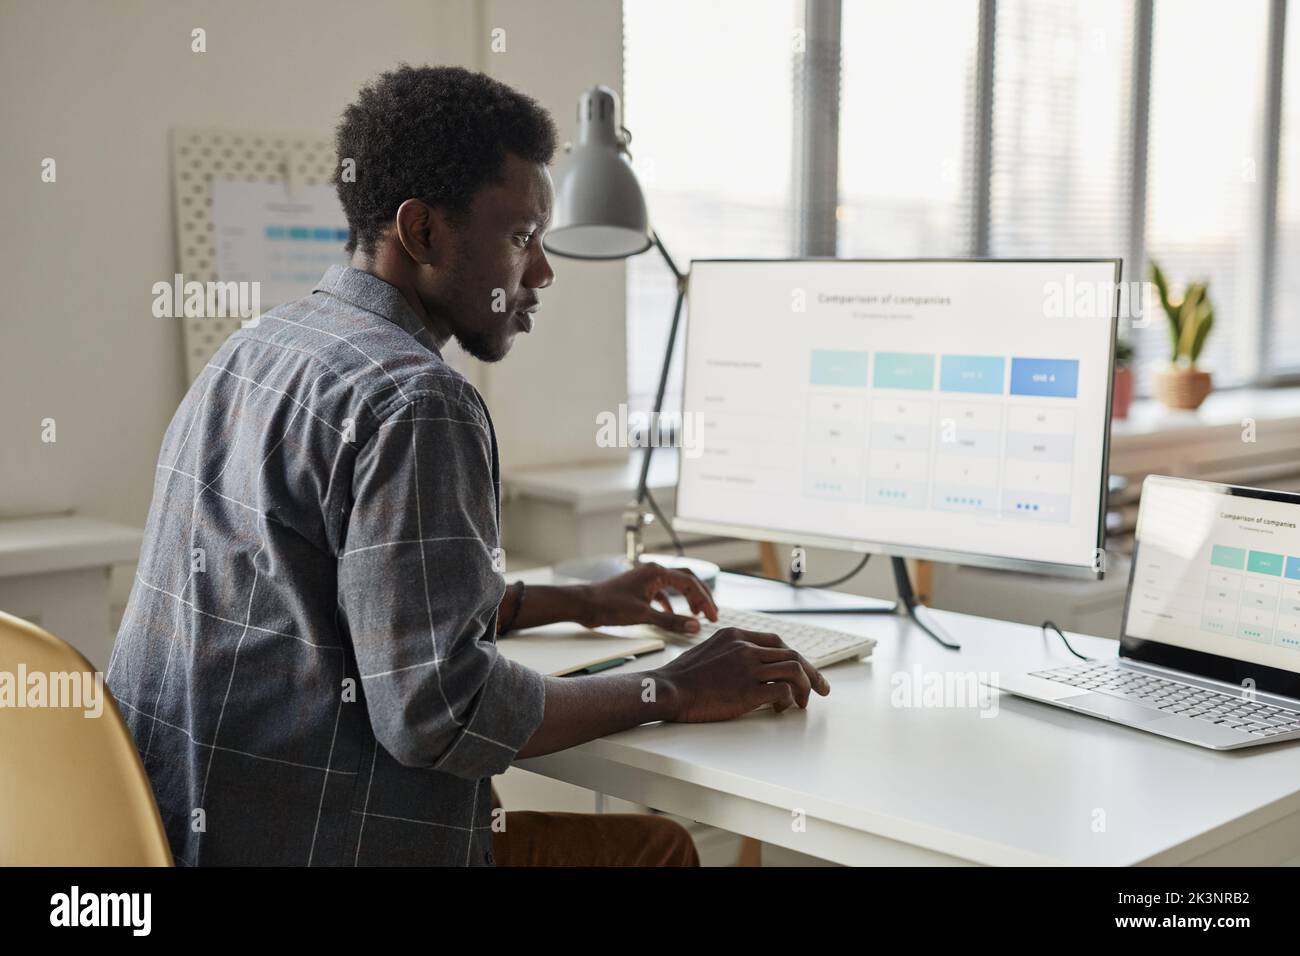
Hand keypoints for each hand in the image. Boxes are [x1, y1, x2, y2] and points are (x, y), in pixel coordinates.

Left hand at [579, 562, 718, 633]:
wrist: (585, 604)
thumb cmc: (609, 606)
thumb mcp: (644, 615)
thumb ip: (671, 621)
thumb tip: (695, 626)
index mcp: (656, 572)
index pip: (690, 583)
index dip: (705, 600)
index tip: (712, 616)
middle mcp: (652, 571)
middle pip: (686, 580)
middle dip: (700, 596)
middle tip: (711, 613)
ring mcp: (645, 578)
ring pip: (674, 585)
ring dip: (687, 598)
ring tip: (695, 614)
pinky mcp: (638, 587)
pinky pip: (662, 591)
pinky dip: (671, 602)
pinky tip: (671, 613)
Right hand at [652, 627, 830, 720]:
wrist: (666, 689)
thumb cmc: (681, 676)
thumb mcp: (707, 649)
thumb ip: (730, 652)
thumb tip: (749, 666)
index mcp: (735, 635)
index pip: (777, 641)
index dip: (794, 657)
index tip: (803, 671)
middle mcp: (745, 648)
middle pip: (793, 654)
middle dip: (813, 673)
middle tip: (822, 688)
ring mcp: (747, 668)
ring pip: (794, 670)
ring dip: (805, 688)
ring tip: (803, 703)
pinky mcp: (747, 691)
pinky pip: (782, 692)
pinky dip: (789, 701)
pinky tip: (782, 710)